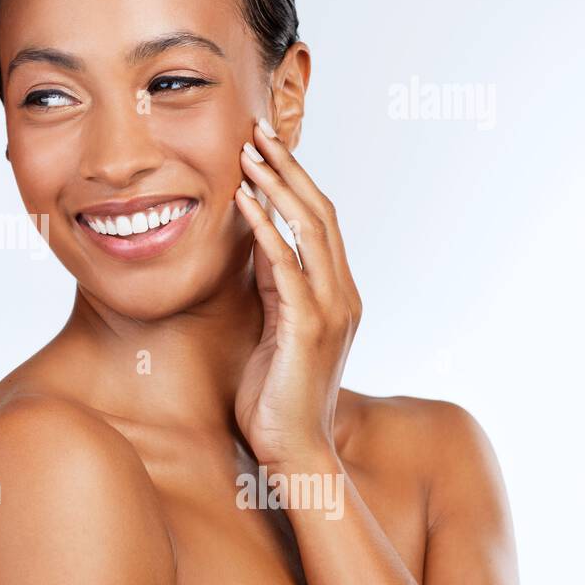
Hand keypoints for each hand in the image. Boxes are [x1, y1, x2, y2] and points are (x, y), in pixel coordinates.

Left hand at [232, 118, 361, 470]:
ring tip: (248, 154)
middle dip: (288, 168)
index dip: (296, 180)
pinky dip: (264, 228)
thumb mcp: (275, 328)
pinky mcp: (308, 327)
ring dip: (277, 186)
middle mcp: (343, 295)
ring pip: (309, 229)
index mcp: (337, 294)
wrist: (293, 451)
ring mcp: (330, 310)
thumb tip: (258, 246)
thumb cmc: (275, 396)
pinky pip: (286, 265)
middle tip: (258, 132)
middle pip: (321, 213)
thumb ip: (274, 288)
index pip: (321, 222)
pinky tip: (241, 203)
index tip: (266, 148)